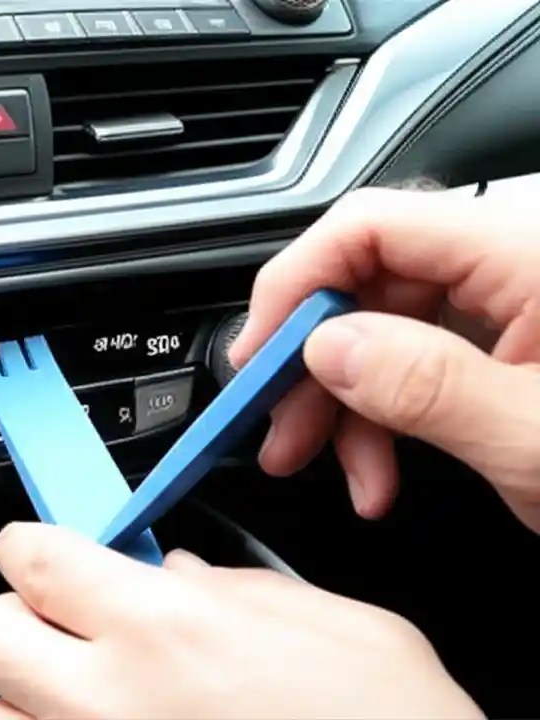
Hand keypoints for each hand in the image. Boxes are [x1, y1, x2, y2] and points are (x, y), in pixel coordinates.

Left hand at [0, 522, 481, 719]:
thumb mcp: (337, 626)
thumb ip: (240, 589)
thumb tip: (178, 573)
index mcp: (169, 631)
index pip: (29, 556)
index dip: (36, 548)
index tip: (50, 556)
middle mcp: (114, 702)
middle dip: (14, 620)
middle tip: (63, 628)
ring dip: (25, 705)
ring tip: (89, 704)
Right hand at [229, 187, 539, 529]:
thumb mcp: (539, 442)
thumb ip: (426, 386)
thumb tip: (328, 348)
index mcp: (530, 256)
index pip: (373, 226)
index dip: (298, 283)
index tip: (260, 354)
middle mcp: (518, 266)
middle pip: (371, 283)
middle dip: (314, 362)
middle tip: (277, 426)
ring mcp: (515, 309)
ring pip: (386, 331)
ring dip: (344, 405)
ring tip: (329, 468)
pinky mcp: (514, 351)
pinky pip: (420, 365)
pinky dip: (386, 420)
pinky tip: (381, 472)